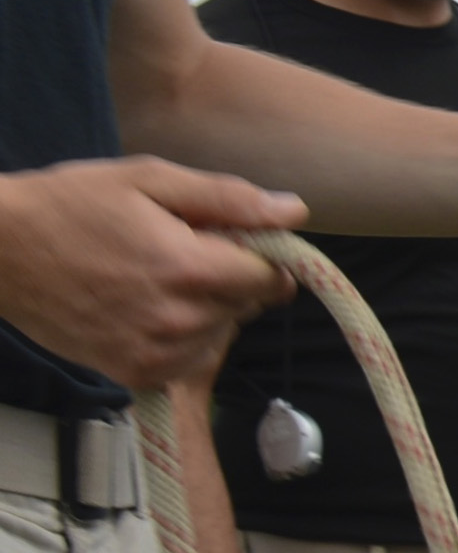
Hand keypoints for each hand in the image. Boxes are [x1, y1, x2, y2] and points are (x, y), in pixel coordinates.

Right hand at [0, 160, 299, 386]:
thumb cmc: (69, 205)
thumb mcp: (147, 181)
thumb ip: (228, 199)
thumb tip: (294, 212)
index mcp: (190, 268)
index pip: (271, 279)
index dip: (263, 259)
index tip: (237, 243)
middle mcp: (180, 319)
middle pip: (246, 306)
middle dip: (229, 278)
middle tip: (178, 251)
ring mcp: (158, 351)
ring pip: (221, 332)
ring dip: (205, 309)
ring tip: (152, 278)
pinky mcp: (136, 372)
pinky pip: (189, 357)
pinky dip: (181, 335)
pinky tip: (143, 307)